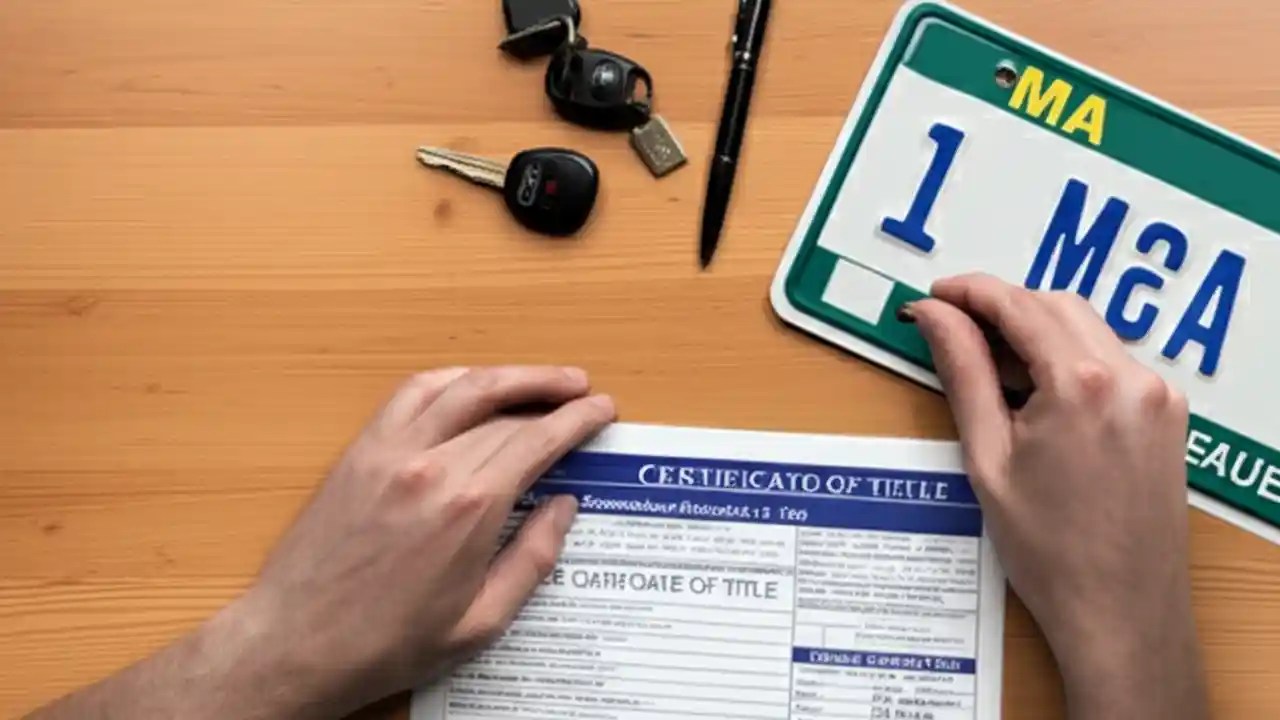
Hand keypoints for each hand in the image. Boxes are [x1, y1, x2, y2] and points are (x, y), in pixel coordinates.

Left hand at [28, 366, 615, 719]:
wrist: (296, 642)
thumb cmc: (389, 644)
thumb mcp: (481, 621)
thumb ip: (532, 559)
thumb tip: (564, 507)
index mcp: (471, 508)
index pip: (538, 440)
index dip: (578, 419)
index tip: (603, 408)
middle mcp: (433, 465)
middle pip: (507, 411)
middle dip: (554, 396)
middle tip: (584, 393)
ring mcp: (391, 451)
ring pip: (463, 387)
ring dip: (510, 374)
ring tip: (542, 377)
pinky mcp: (361, 451)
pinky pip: (412, 394)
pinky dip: (451, 380)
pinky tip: (471, 384)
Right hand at [909, 275, 1206, 719]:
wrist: (1120, 613)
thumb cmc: (1048, 550)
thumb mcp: (988, 457)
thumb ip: (963, 373)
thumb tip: (934, 318)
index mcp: (1082, 384)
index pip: (1018, 305)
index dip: (970, 292)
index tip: (935, 296)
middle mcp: (1131, 378)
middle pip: (1057, 305)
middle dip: (1002, 305)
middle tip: (952, 325)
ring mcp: (1158, 396)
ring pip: (1087, 329)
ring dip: (1036, 330)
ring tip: (988, 363)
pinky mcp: (1168, 416)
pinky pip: (1112, 361)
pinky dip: (1069, 358)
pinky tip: (1035, 391)